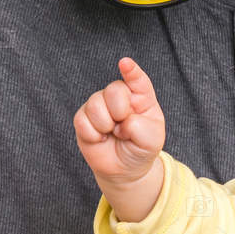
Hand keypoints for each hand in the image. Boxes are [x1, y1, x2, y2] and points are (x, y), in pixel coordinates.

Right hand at [73, 57, 166, 187]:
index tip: (125, 63)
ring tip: (112, 134)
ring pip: (95, 105)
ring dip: (105, 125)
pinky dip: (93, 135)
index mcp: (140, 96)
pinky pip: (82, 121)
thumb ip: (139, 126)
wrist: (124, 169)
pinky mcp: (83, 118)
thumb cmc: (141, 148)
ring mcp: (99, 105)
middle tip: (124, 128)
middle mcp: (119, 96)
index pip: (136, 79)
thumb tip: (120, 121)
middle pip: (114, 89)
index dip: (131, 71)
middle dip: (120, 111)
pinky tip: (100, 138)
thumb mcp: (152, 139)